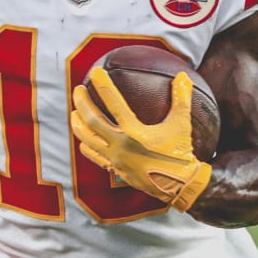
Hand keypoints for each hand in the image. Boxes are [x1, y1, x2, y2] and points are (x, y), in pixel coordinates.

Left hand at [71, 67, 211, 211]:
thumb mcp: (182, 124)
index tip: (95, 72)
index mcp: (135, 132)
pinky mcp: (115, 169)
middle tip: (78, 90)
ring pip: (87, 139)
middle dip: (81, 103)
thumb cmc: (181, 152)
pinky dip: (86, 145)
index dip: (103, 85)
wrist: (180, 186)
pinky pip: (93, 156)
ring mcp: (115, 159)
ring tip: (74, 113)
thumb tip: (183, 76)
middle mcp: (121, 145)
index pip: (114, 103)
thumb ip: (182, 98)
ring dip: (78, 124)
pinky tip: (84, 138)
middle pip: (92, 121)